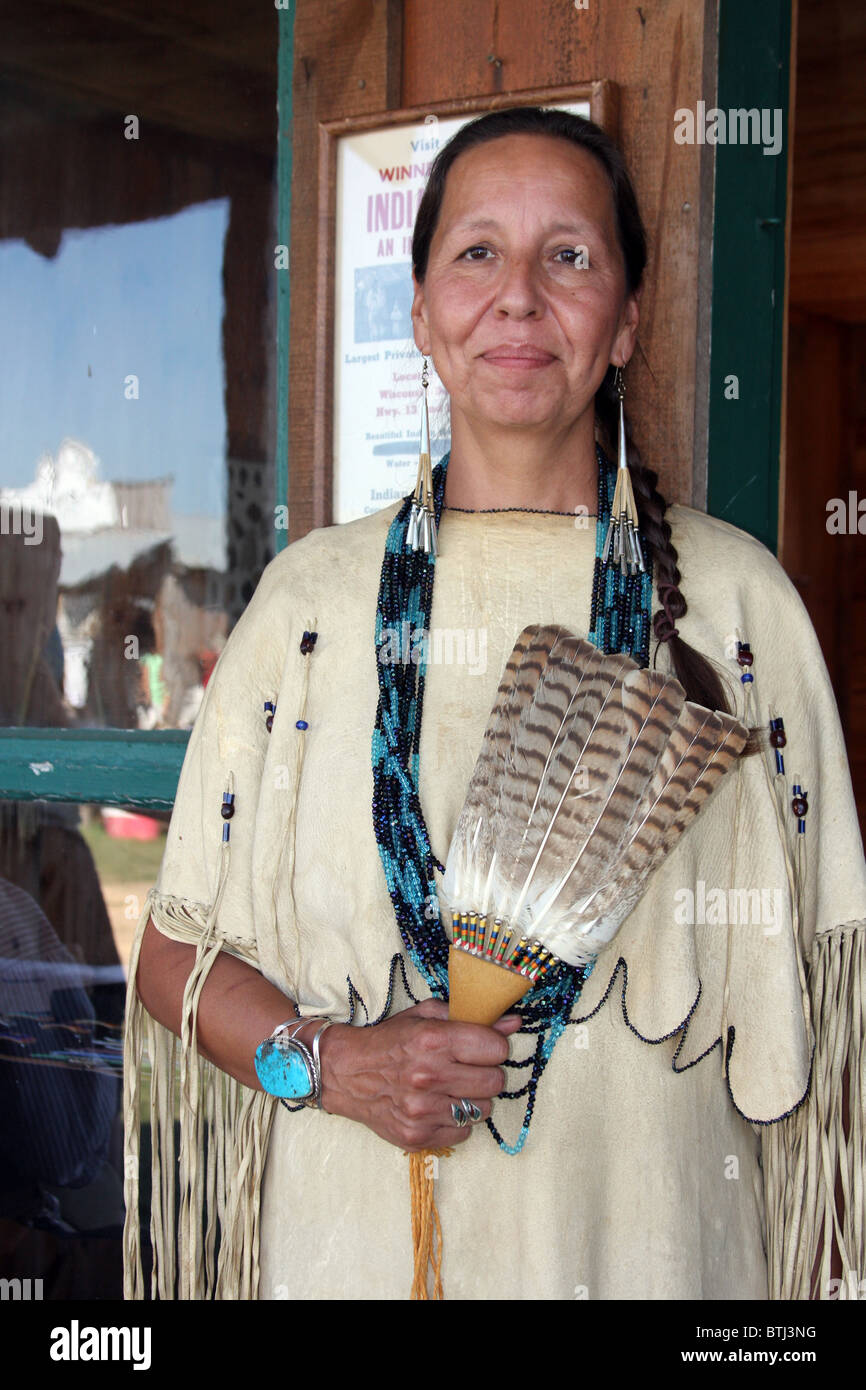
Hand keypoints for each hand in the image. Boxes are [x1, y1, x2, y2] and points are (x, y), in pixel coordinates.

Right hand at [311, 999, 521, 1151]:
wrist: (345, 1073)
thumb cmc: (389, 1041)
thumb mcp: (426, 1016)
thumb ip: (471, 1017)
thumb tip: (514, 1022)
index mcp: (433, 1040)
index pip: (497, 1049)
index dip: (494, 1046)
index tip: (483, 1046)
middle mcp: (429, 1077)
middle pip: (495, 1082)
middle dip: (487, 1073)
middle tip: (468, 1068)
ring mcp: (422, 1111)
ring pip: (482, 1110)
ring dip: (473, 1099)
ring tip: (451, 1088)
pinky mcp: (417, 1137)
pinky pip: (463, 1133)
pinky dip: (456, 1121)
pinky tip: (438, 1106)